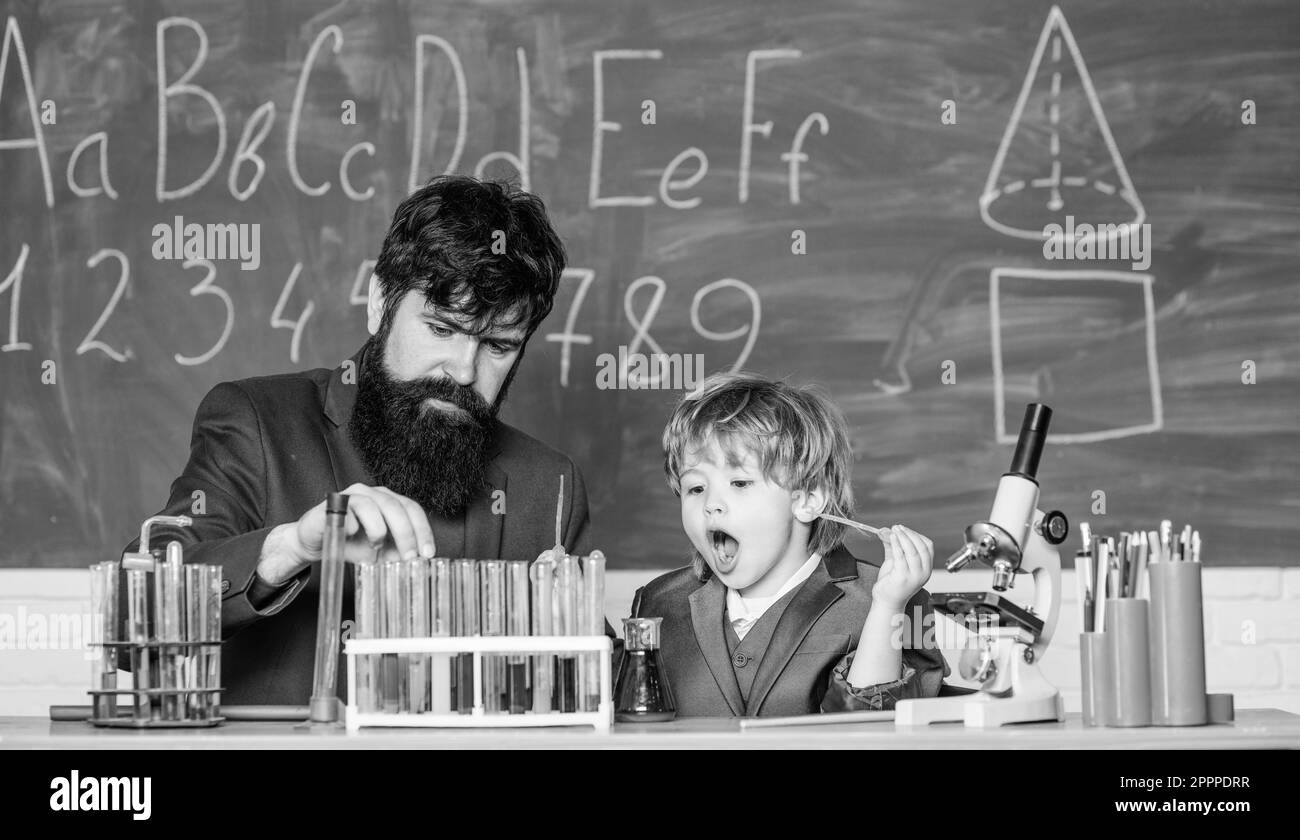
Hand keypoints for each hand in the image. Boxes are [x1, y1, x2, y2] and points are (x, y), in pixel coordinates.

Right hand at [259, 484, 436, 583]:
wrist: (315, 543)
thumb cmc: (349, 544)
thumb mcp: (379, 552)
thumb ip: (397, 553)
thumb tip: (417, 564)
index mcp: (389, 501)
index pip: (413, 510)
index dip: (423, 531)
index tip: (427, 553)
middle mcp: (373, 494)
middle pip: (397, 507)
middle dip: (406, 534)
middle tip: (408, 557)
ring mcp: (352, 495)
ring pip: (373, 506)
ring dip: (378, 531)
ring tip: (374, 547)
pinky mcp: (333, 502)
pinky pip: (347, 510)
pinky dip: (353, 526)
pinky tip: (351, 536)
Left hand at [871, 524, 933, 612]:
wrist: (887, 601)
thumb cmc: (892, 583)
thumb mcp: (896, 561)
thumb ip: (893, 546)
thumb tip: (886, 530)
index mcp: (926, 568)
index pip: (928, 546)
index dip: (916, 535)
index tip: (903, 529)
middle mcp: (924, 572)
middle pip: (921, 546)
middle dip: (909, 534)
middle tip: (897, 527)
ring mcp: (914, 576)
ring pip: (912, 550)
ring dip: (903, 537)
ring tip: (894, 529)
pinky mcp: (903, 577)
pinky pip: (901, 556)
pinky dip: (896, 544)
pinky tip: (891, 537)